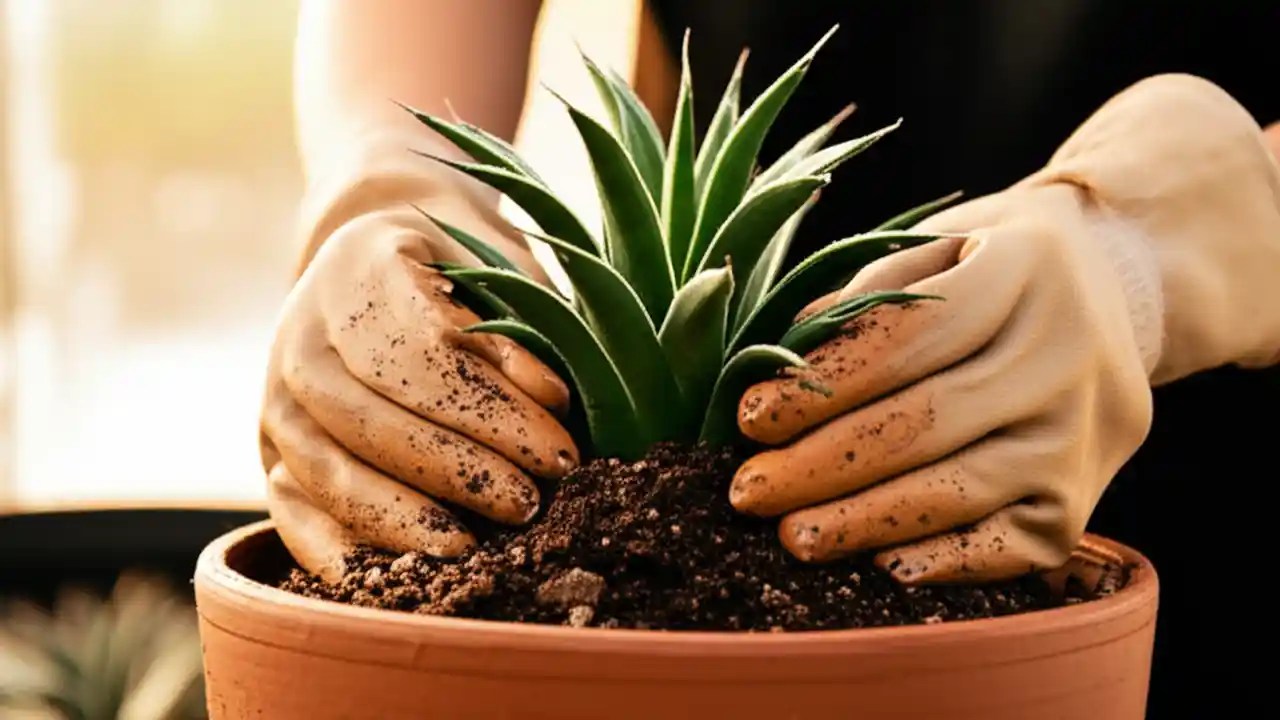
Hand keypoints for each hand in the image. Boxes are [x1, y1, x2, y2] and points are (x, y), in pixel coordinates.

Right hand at [261, 193, 577, 582]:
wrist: (380, 258)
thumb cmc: (462, 267)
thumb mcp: (499, 270)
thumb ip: (521, 327)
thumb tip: (546, 399)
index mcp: (360, 262)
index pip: (419, 349)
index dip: (490, 406)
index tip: (556, 446)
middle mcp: (302, 327)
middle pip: (367, 415)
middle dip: (456, 469)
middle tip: (529, 503)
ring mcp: (277, 389)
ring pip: (328, 466)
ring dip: (403, 517)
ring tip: (474, 548)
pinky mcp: (271, 445)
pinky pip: (291, 507)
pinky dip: (335, 549)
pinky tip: (392, 577)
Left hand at [730, 74, 1279, 582]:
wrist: (1121, 287)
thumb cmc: (995, 266)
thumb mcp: (939, 246)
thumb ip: (864, 297)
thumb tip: (777, 367)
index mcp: (1026, 268)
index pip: (908, 338)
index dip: (821, 385)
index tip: (749, 417)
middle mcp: (1069, 351)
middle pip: (925, 422)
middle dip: (822, 464)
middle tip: (749, 491)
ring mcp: (1085, 431)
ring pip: (961, 490)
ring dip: (864, 521)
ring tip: (794, 536)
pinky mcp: (1086, 498)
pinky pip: (1010, 547)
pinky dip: (943, 561)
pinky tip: (878, 564)